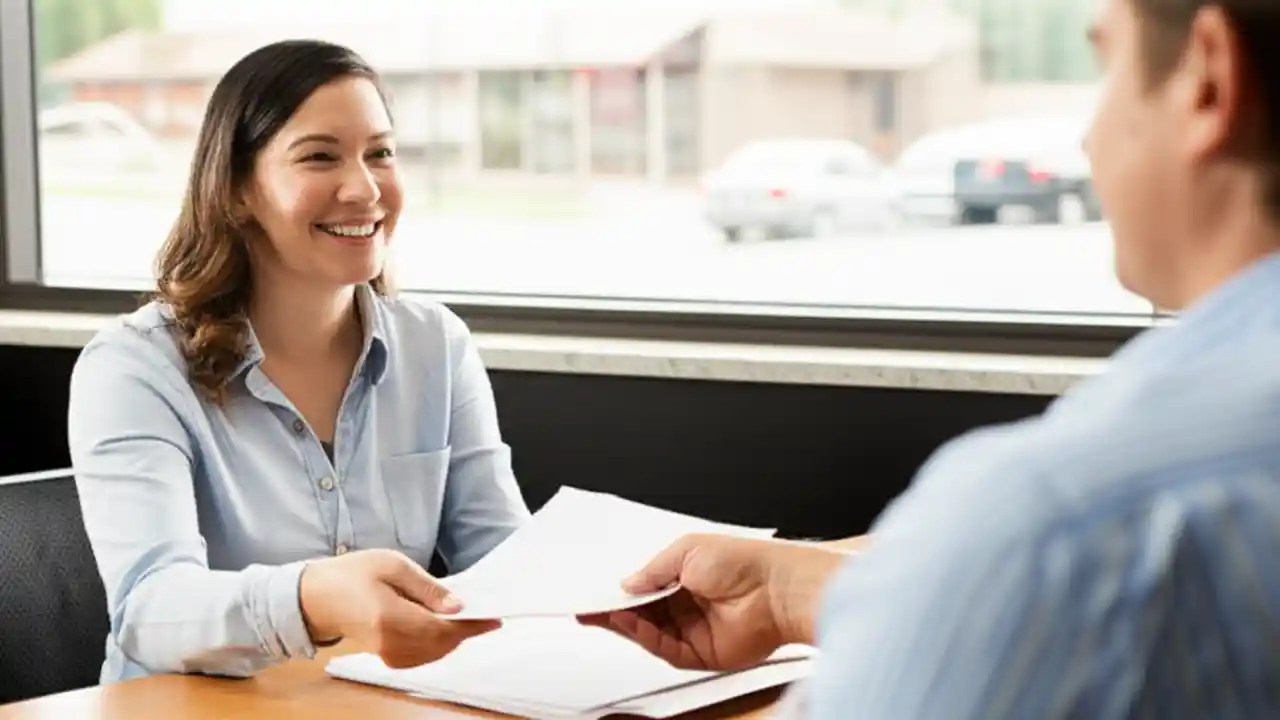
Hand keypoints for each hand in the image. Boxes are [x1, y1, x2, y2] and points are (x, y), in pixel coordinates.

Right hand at [299, 549, 499, 667]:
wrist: (318, 597)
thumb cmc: (352, 574)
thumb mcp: (392, 565)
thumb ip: (427, 588)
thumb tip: (458, 606)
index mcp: (390, 617)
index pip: (442, 628)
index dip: (471, 625)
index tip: (494, 618)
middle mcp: (389, 643)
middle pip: (442, 644)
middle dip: (465, 630)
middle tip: (484, 614)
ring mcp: (387, 654)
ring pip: (434, 653)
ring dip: (453, 637)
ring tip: (465, 617)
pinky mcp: (387, 657)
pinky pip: (422, 656)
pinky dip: (438, 644)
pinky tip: (442, 626)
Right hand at [579, 534, 845, 670]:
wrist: (776, 589)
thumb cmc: (742, 561)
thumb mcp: (688, 550)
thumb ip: (654, 569)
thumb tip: (627, 582)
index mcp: (686, 576)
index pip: (644, 587)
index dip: (619, 590)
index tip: (594, 590)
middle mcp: (687, 605)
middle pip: (641, 613)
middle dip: (612, 609)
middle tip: (586, 605)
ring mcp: (692, 631)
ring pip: (647, 632)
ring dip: (623, 623)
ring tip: (600, 611)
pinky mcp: (699, 654)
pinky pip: (663, 649)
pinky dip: (642, 637)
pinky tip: (627, 622)